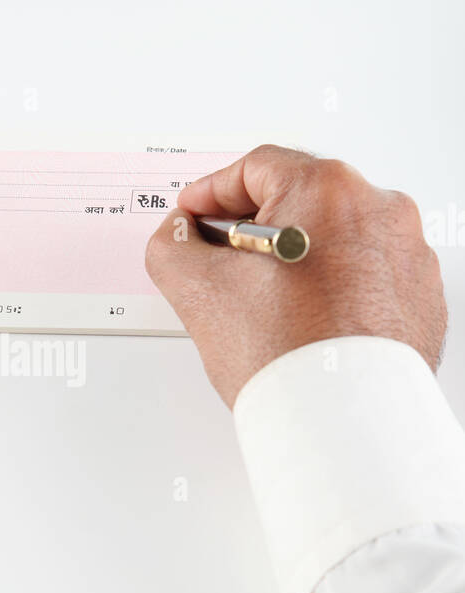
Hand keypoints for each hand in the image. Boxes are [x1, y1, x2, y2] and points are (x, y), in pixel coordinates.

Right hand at [145, 144, 446, 407]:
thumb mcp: (198, 290)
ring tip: (264, 305)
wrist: (345, 423)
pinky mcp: (419, 296)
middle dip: (254, 230)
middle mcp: (379, 211)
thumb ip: (173, 245)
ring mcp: (406, 254)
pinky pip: (365, 276)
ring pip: (334, 240)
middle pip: (299, 201)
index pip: (254, 169)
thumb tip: (179, 235)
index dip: (211, 193)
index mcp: (328, 190)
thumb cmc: (290, 357)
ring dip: (295, 261)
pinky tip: (304, 324)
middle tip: (223, 263)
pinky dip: (333, 289)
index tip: (194, 216)